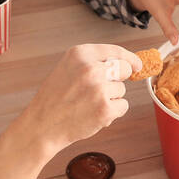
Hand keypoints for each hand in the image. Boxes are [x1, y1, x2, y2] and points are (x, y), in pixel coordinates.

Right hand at [21, 44, 142, 161]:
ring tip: (87, 105)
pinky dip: (112, 113)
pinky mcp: (105, 109)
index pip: (116, 51)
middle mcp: (91, 68)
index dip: (130, 59)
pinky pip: (122, 106)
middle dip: (119, 79)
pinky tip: (93, 115)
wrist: (41, 126)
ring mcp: (99, 89)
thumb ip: (93, 62)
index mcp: (80, 54)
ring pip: (121, 90)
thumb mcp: (67, 69)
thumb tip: (127, 63)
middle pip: (125, 69)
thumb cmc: (54, 99)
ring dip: (110, 99)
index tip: (136, 65)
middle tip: (101, 90)